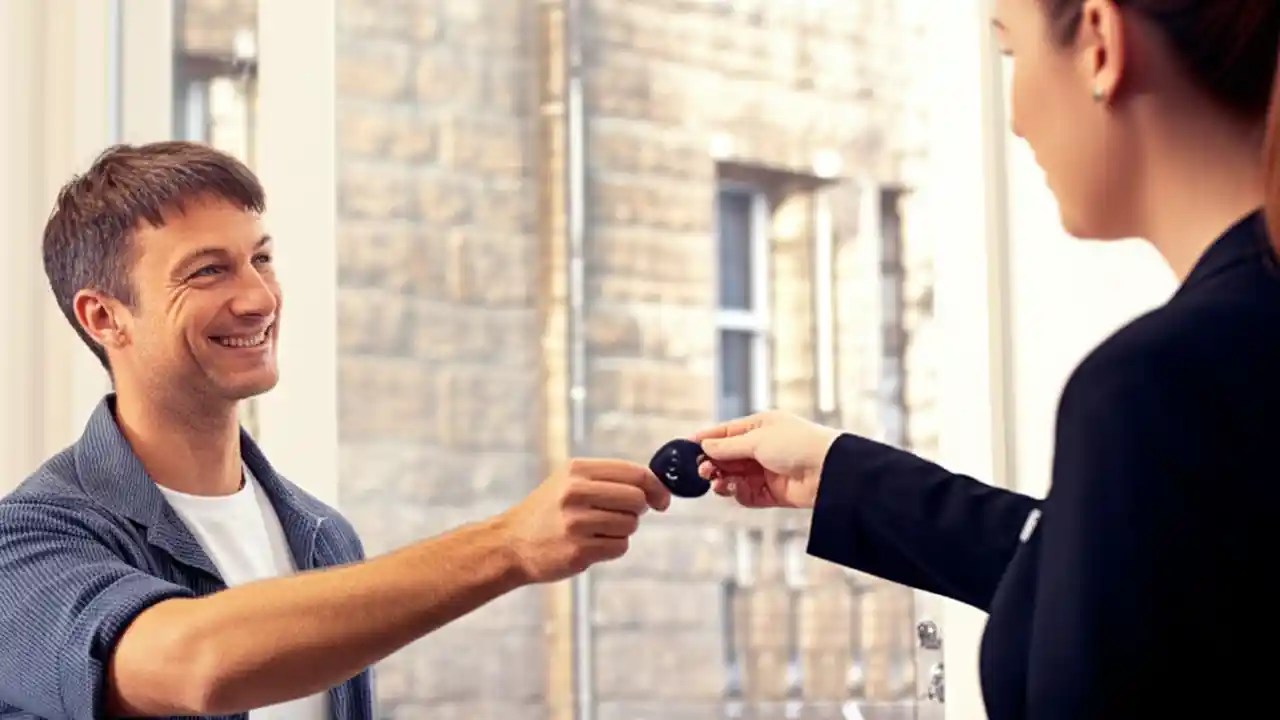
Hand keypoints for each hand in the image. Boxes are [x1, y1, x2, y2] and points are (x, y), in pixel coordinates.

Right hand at [500, 459, 670, 583]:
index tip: (661, 500)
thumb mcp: (570, 481)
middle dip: (638, 510)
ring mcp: (576, 523)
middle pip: (636, 499)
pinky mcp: (578, 551)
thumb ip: (609, 479)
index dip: (656, 487)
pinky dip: (613, 547)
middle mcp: (575, 493)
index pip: (634, 473)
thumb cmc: (549, 511)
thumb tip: (658, 487)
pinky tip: (591, 545)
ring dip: (622, 530)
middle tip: (621, 515)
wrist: (510, 544)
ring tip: (597, 530)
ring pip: (630, 525)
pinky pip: (619, 547)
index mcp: (576, 470)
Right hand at [691, 410, 841, 508]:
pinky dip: (738, 493)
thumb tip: (704, 446)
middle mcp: (762, 448)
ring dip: (723, 480)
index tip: (685, 448)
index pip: (725, 433)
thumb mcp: (757, 439)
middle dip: (712, 464)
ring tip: (718, 482)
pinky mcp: (772, 492)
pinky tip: (733, 490)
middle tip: (702, 471)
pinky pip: (747, 494)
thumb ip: (728, 446)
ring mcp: (767, 471)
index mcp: (760, 427)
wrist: (829, 471)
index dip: (705, 440)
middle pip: (727, 457)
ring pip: (734, 477)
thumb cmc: (798, 445)